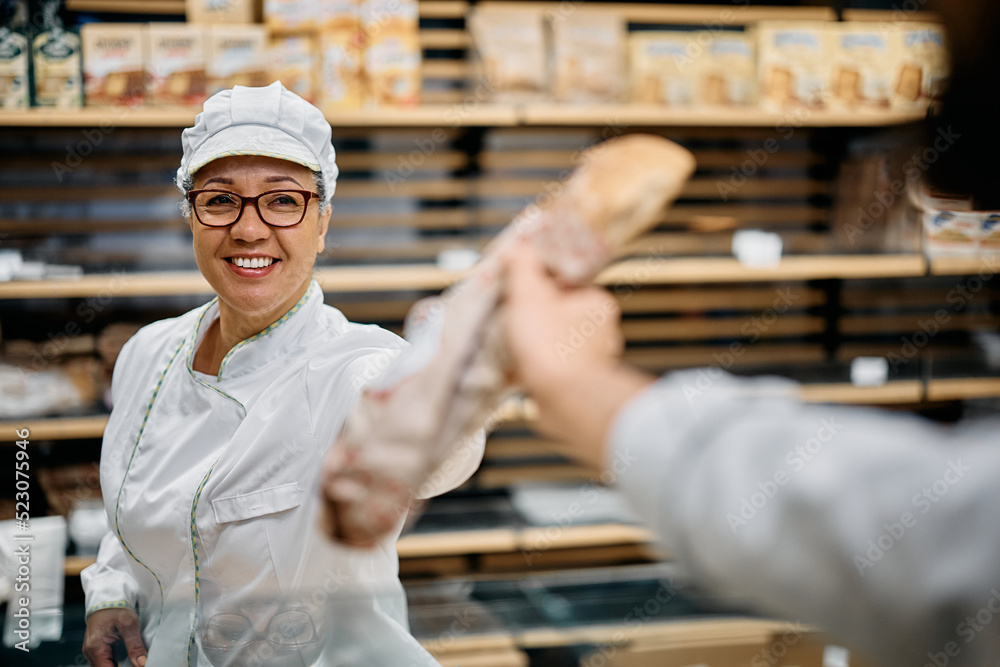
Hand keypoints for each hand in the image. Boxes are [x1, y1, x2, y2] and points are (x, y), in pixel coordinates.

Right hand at [83, 607, 146, 666]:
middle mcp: (90, 651)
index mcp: (95, 647)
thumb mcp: (129, 625)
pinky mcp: (97, 648)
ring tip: (131, 662)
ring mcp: (92, 650)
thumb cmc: (115, 606)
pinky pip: (104, 661)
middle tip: (135, 663)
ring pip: (104, 666)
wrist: (108, 596)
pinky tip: (125, 661)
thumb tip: (142, 663)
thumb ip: (135, 646)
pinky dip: (114, 663)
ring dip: (117, 666)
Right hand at [499, 241, 653, 467]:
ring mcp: (591, 361)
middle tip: (508, 319)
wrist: (563, 402)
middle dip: (532, 318)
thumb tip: (518, 247)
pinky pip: (551, 369)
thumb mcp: (529, 295)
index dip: (537, 287)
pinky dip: (533, 369)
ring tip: (508, 346)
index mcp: (597, 303)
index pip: (565, 285)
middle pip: (558, 315)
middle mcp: (601, 332)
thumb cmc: (550, 346)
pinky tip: (514, 369)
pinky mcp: (578, 385)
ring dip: (531, 345)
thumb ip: (523, 267)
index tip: (515, 292)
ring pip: (554, 344)